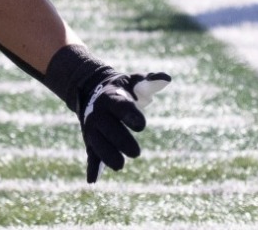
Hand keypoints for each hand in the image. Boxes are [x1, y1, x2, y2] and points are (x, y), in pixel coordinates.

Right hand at [43, 45, 170, 182]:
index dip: (130, 115)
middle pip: (108, 129)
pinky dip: (91, 167)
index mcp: (110, 98)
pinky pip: (90, 154)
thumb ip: (150, 81)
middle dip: (121, 141)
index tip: (142, 125)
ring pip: (97, 144)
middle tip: (136, 152)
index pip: (120, 107)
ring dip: (107, 155)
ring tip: (120, 165)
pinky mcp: (90, 141)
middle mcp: (98, 114)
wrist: (91, 90)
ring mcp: (92, 128)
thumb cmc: (121, 88)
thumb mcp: (134, 82)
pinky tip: (92, 179)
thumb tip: (167, 78)